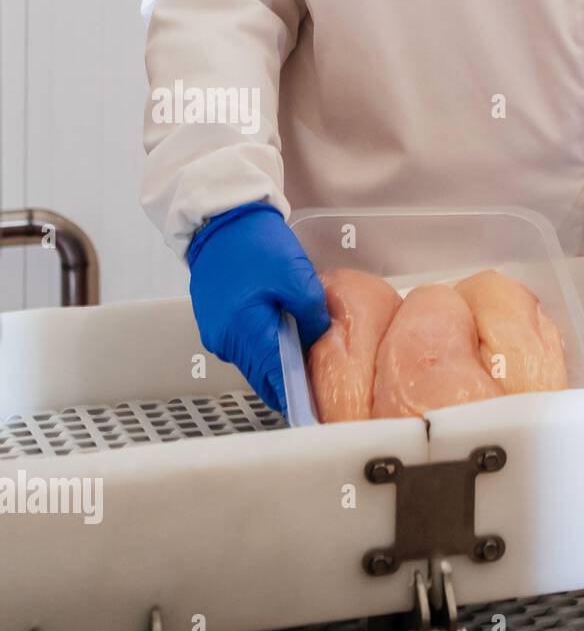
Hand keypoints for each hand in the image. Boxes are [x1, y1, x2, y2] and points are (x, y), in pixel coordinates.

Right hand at [187, 203, 330, 411]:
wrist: (220, 219)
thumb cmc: (257, 244)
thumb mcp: (297, 278)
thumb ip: (312, 316)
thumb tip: (321, 341)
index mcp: (245, 331)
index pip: (274, 378)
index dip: (296, 397)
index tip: (315, 411)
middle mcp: (226, 340)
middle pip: (262, 376)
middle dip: (288, 386)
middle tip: (317, 395)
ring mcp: (216, 333)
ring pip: (253, 364)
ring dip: (276, 368)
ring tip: (305, 370)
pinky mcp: (215, 323)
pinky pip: (244, 348)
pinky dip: (264, 351)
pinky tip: (285, 345)